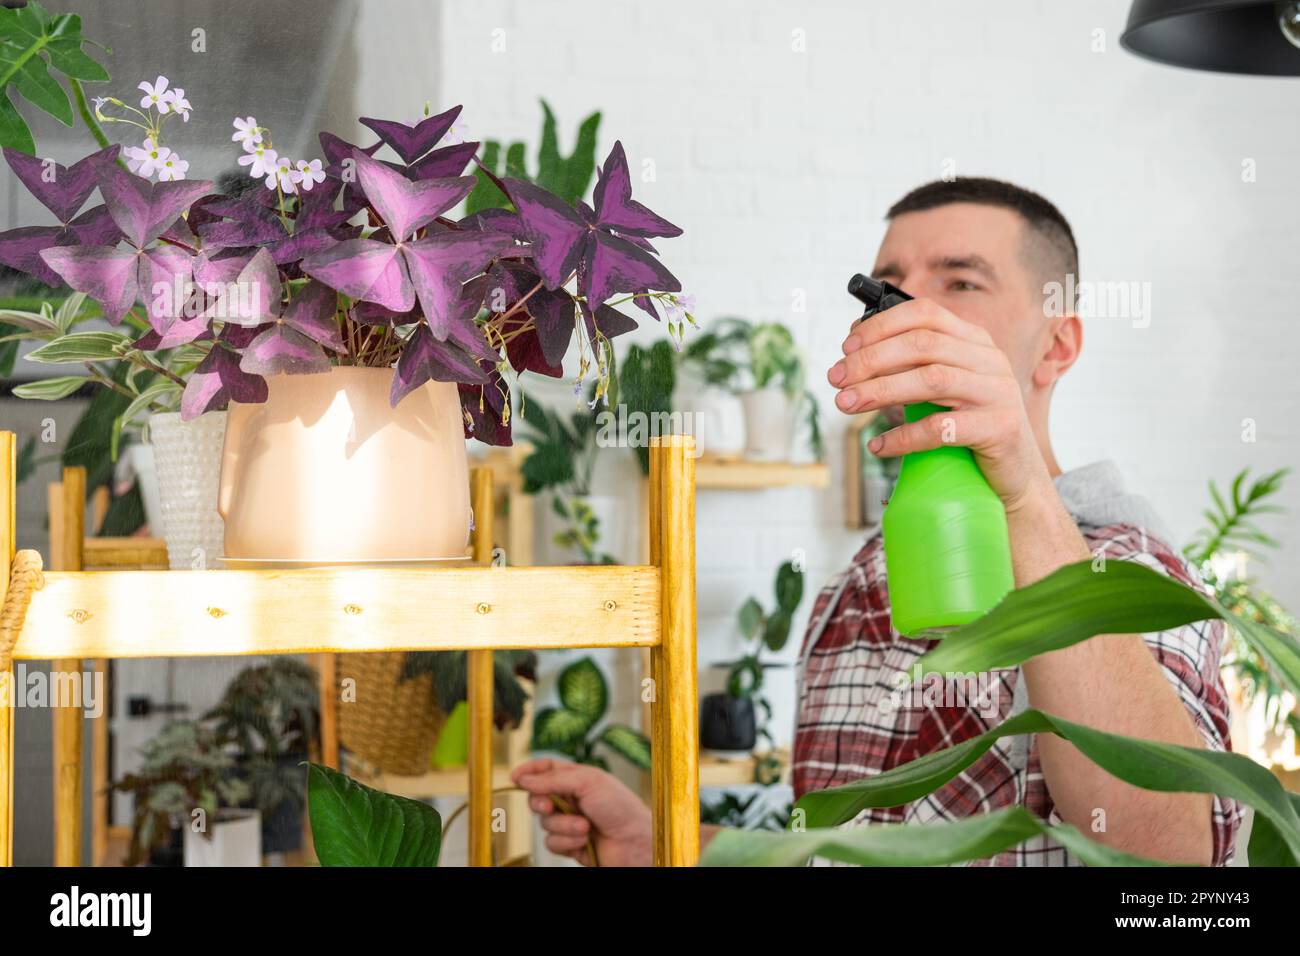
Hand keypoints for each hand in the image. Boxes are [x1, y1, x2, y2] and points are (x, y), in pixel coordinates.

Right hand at [511, 758, 652, 866]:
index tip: (515, 777)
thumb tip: (524, 779)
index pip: (546, 770)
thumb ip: (553, 780)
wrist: (634, 842)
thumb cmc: (619, 807)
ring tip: (585, 826)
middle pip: (538, 797)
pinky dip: (566, 842)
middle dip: (541, 803)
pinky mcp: (570, 844)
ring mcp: (570, 822)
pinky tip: (584, 841)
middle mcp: (571, 799)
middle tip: (550, 807)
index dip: (529, 772)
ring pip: (544, 824)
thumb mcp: (587, 782)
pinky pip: (551, 843)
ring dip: (563, 826)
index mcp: (576, 778)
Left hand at [828, 297, 1050, 512]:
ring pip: (931, 380)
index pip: (925, 314)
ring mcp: (998, 392)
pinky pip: (942, 428)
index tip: (846, 347)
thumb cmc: (969, 429)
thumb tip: (855, 358)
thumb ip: (913, 369)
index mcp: (974, 341)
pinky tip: (879, 446)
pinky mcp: (999, 428)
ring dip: (880, 391)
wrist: (1015, 477)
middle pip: (922, 345)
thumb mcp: (945, 390)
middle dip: (871, 360)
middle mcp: (989, 360)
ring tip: (846, 404)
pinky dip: (903, 437)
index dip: (881, 326)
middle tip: (836, 379)